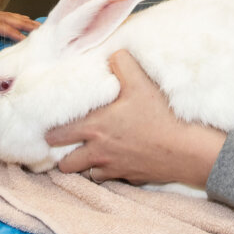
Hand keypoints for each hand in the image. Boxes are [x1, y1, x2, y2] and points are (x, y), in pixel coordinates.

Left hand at [0, 0, 38, 57]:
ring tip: (37, 25)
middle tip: (41, 29)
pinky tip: (19, 20)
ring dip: (22, 20)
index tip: (25, 39)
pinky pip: (1, 16)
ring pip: (6, 16)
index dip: (11, 33)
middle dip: (25, 24)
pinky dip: (14, 18)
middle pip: (7, 19)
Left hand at [46, 50, 224, 188]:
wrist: (185, 150)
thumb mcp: (140, 82)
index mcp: (95, 128)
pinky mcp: (130, 178)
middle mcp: (99, 152)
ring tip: (88, 154)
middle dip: (62, 155)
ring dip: (85, 165)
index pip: (57, 135)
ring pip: (86, 173)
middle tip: (65, 145)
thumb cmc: (160, 116)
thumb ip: (121, 63)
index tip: (48, 129)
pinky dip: (108, 172)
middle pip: (65, 163)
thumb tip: (111, 54)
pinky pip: (110, 179)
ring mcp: (114, 168)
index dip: (50, 133)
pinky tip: (114, 161)